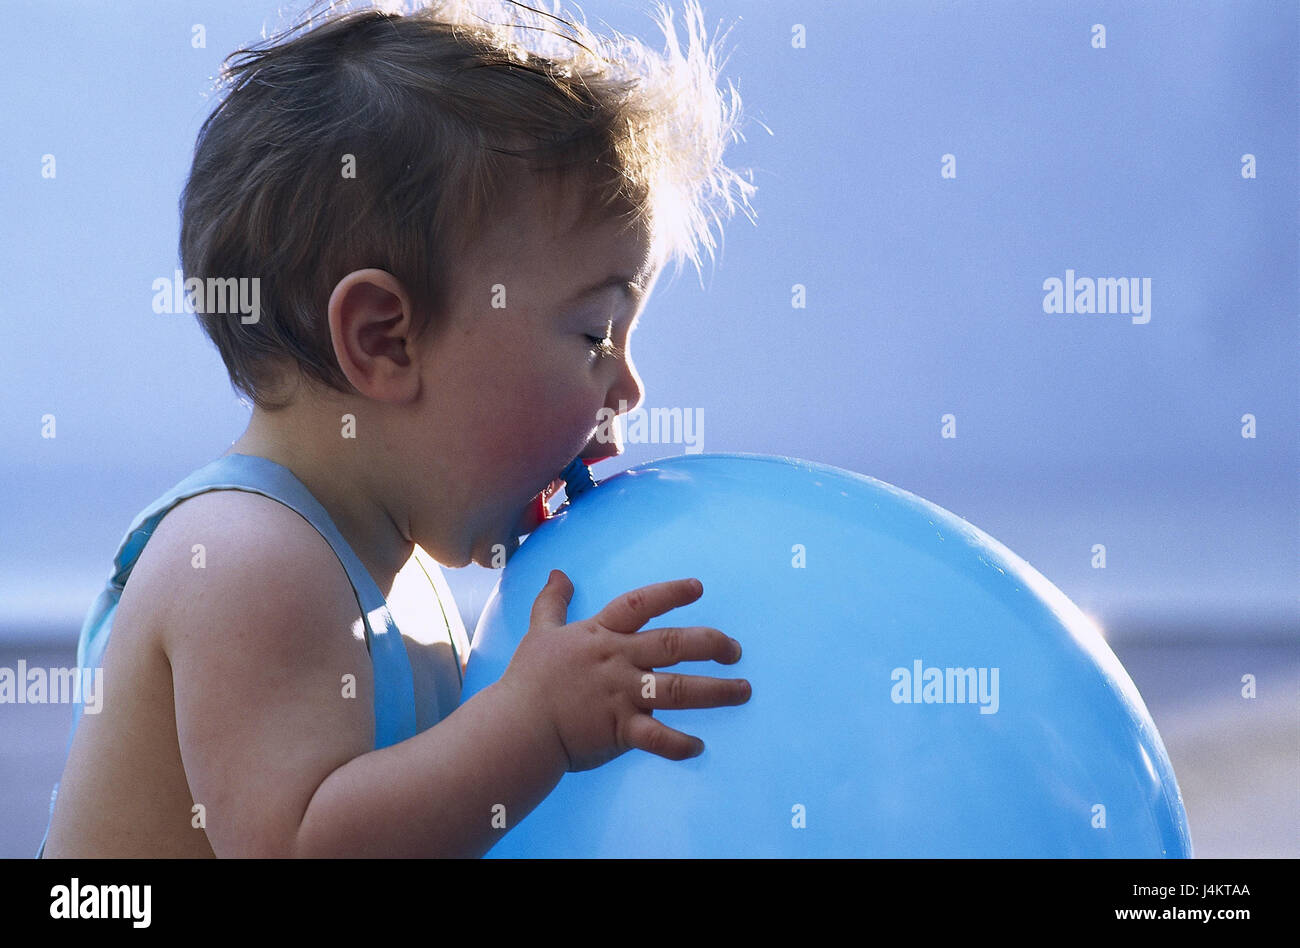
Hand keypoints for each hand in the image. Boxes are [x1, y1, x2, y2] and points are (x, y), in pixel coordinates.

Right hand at [498, 570, 750, 771]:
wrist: (516, 726)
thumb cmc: (528, 680)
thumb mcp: (540, 631)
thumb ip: (553, 602)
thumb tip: (558, 573)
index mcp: (601, 635)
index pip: (641, 605)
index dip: (670, 594)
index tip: (698, 588)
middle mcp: (617, 660)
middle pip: (673, 644)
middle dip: (711, 644)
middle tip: (736, 649)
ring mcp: (621, 696)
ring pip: (678, 689)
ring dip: (716, 691)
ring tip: (743, 690)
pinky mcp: (620, 730)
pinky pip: (658, 738)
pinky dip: (680, 744)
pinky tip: (699, 747)